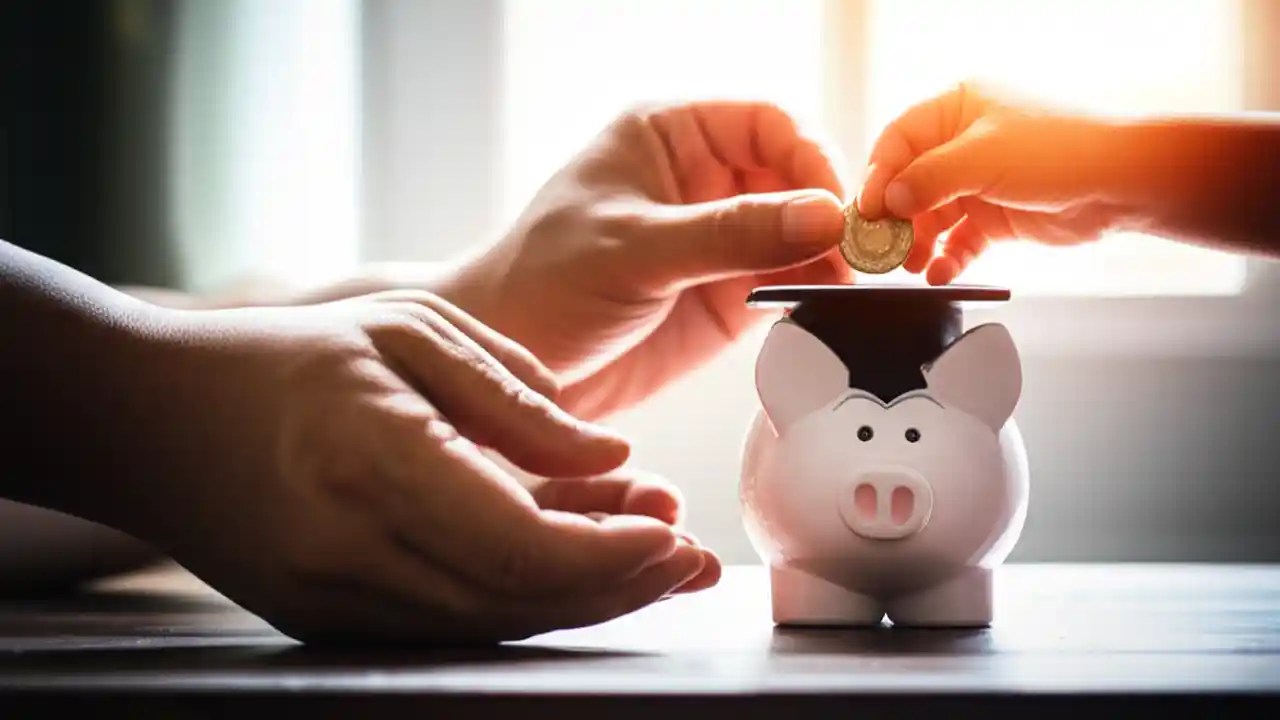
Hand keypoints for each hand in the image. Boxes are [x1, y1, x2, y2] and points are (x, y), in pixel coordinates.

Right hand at [91, 291, 715, 643]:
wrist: (147, 420)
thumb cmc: (283, 358)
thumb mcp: (409, 333)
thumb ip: (518, 402)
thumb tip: (614, 465)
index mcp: (373, 463)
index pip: (522, 547)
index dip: (615, 555)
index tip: (675, 531)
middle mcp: (351, 554)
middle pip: (521, 602)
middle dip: (620, 586)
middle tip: (689, 556)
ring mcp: (333, 602)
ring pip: (494, 623)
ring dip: (582, 593)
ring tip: (649, 547)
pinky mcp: (330, 619)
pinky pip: (453, 619)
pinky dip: (522, 592)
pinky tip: (569, 550)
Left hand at [441, 102, 850, 418]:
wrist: (514, 367)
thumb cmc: (542, 283)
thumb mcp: (633, 249)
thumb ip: (728, 233)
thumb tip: (823, 216)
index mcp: (670, 135)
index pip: (767, 122)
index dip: (810, 156)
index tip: (835, 205)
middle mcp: (703, 181)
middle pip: (797, 177)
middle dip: (832, 212)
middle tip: (860, 254)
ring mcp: (720, 241)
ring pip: (803, 234)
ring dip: (832, 257)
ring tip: (848, 288)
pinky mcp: (728, 298)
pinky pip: (790, 284)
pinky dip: (815, 295)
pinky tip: (827, 310)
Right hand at [857, 83, 1125, 284]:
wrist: (1123, 184)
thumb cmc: (1061, 150)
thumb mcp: (981, 156)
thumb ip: (927, 179)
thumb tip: (887, 201)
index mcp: (957, 108)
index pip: (898, 141)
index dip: (879, 176)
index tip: (867, 211)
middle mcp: (963, 143)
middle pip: (910, 183)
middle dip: (895, 218)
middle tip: (882, 247)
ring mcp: (979, 182)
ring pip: (930, 217)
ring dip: (917, 244)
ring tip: (910, 264)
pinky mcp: (995, 218)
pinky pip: (957, 242)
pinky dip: (946, 259)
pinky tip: (938, 274)